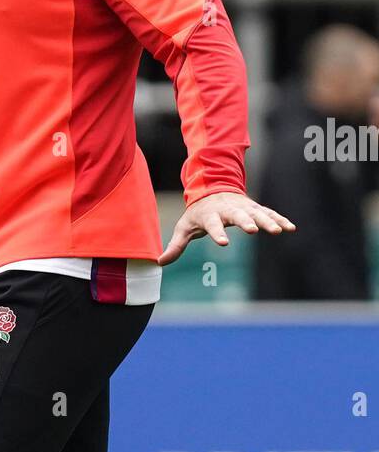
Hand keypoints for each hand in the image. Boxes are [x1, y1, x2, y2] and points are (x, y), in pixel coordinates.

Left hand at [159, 191, 294, 265]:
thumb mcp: (184, 227)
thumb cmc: (197, 214)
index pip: (213, 225)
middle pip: (238, 216)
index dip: (217, 234)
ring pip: (257, 214)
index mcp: (211, 215)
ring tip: (279, 231)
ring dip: (268, 221)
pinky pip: (269, 213)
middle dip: (246, 222)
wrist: (213, 189)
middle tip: (255, 231)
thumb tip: (160, 262)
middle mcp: (229, 210)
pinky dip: (279, 219)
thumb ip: (176, 246)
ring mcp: (244, 208)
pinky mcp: (255, 208)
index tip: (223, 244)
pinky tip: (290, 228)